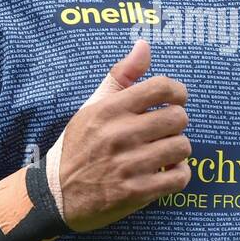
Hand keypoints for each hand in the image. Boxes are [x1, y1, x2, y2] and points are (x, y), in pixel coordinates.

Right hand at [45, 39, 191, 231]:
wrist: (57, 195)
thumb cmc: (79, 146)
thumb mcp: (92, 107)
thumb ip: (121, 76)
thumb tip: (144, 45)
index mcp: (109, 110)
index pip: (161, 87)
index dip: (178, 92)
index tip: (176, 100)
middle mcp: (119, 135)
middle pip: (178, 118)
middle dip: (177, 124)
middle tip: (165, 131)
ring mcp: (128, 165)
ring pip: (182, 147)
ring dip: (178, 150)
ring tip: (164, 152)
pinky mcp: (136, 193)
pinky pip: (179, 177)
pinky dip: (178, 175)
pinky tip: (166, 172)